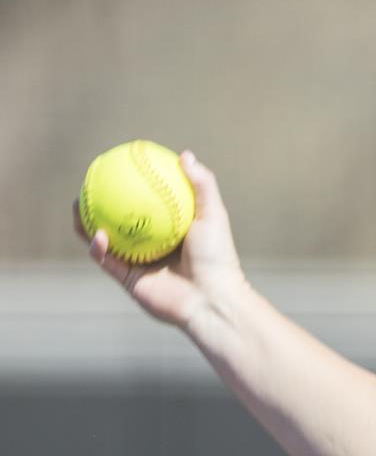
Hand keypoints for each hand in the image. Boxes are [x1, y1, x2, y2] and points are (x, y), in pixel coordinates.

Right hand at [73, 149, 247, 330]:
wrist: (212, 301)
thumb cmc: (218, 258)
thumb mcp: (214, 215)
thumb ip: (202, 185)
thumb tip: (185, 155)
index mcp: (170, 231)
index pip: (146, 204)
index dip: (131, 186)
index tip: (119, 166)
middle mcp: (151, 246)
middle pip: (119, 219)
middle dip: (100, 202)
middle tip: (89, 182)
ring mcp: (138, 263)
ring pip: (104, 239)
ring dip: (86, 222)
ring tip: (77, 204)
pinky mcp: (128, 280)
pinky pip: (105, 259)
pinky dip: (97, 246)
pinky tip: (96, 232)